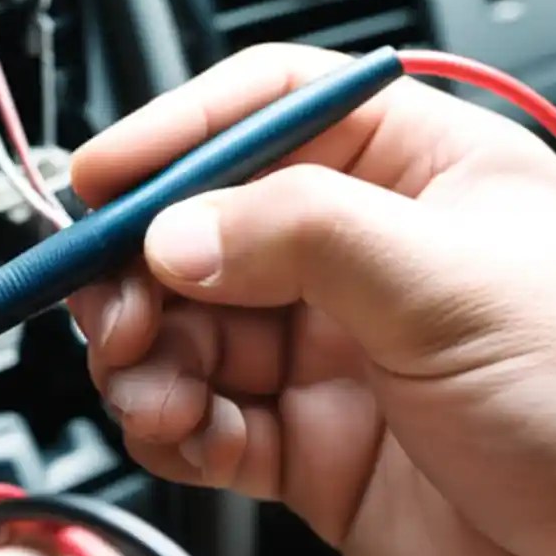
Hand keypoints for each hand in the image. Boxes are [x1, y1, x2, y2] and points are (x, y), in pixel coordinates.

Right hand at [69, 43, 555, 555]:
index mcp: (411, 177)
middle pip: (199, 230)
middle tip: (116, 315)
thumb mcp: (453, 285)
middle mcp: (354, 261)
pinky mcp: (301, 442)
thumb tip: (176, 231)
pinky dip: (173, 428)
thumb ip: (301, 238)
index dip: (175, 136)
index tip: (102, 181)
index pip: (269, 113)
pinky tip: (189, 435)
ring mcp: (321, 353)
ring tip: (157, 394)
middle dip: (141, 274)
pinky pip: (200, 419)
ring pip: (183, 332)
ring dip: (147, 363)